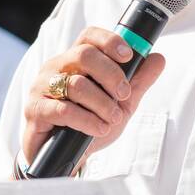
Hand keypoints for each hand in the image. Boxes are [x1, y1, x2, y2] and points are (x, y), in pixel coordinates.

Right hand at [21, 27, 165, 168]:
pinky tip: (99, 129)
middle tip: (124, 95)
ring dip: (102, 104)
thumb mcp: (121, 104)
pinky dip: (87, 120)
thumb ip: (138, 81)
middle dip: (111, 75)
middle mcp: (57, 68)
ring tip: (112, 119)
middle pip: (84, 54)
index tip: (128, 56)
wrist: (64, 158)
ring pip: (76, 84)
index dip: (110, 41)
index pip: (89, 36)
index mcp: (76, 60)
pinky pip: (63, 109)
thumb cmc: (90, 125)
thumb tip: (158, 58)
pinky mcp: (35, 109)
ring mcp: (42, 87)